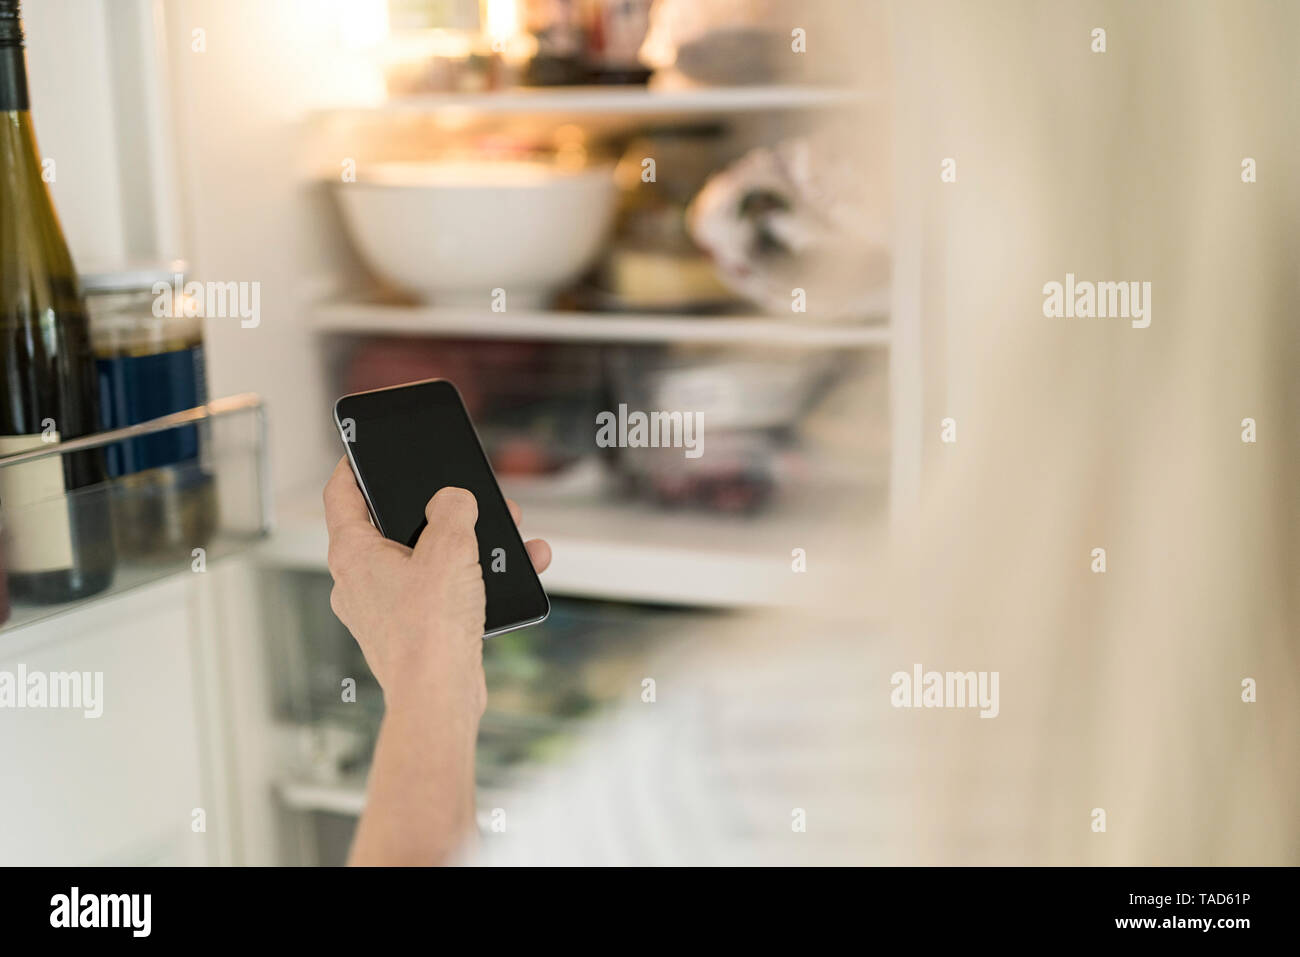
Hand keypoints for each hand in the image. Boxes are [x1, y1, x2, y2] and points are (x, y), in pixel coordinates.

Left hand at [322, 456, 551, 719]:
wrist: (440, 698)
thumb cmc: (431, 628)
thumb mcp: (450, 548)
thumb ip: (454, 510)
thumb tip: (454, 501)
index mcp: (352, 554)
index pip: (341, 495)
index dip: (354, 466)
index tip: (365, 451)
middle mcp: (360, 581)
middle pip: (393, 526)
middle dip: (440, 509)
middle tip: (469, 496)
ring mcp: (383, 610)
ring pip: (425, 561)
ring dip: (468, 546)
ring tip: (508, 536)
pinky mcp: (411, 633)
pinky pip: (442, 593)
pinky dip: (474, 581)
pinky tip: (514, 574)